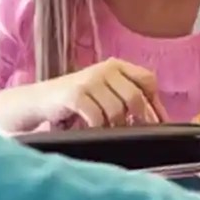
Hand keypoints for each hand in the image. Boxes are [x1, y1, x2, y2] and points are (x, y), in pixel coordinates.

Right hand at [0, 59, 166, 132]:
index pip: (147, 79)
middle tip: (135, 132)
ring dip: (116, 126)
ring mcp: (89, 80)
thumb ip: (129, 100)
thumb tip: (159, 120)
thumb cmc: (77, 101)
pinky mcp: (75, 95)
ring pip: (117, 109)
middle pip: (135, 96)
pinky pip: (97, 116)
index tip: (159, 123)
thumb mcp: (105, 94)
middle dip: (139, 118)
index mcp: (116, 66)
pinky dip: (98, 128)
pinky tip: (93, 130)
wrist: (39, 101)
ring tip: (108, 131)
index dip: (155, 102)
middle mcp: (105, 69)